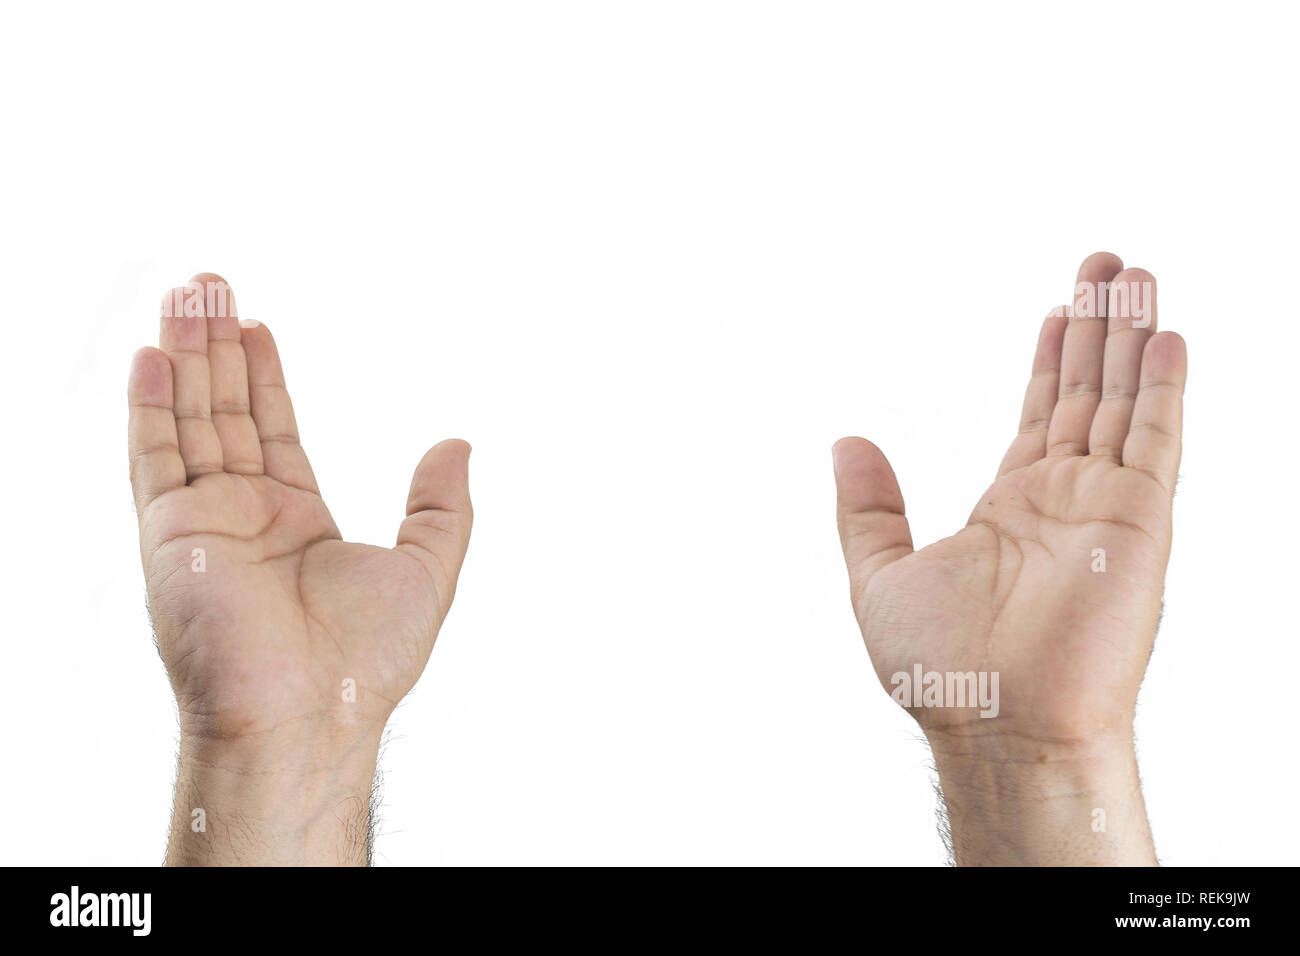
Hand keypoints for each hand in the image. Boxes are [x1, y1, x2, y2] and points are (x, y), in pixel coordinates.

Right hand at [128, 274, 471, 863]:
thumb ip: (439, 505)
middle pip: (226, 412)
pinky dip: (150, 405)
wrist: (309, 713)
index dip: (265, 376)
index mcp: (296, 521)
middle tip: (209, 282)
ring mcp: (203, 522)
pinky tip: (153, 355)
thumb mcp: (428, 569)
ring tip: (185, 292)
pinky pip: (153, 457)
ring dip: (184, 357)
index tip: (255, 326)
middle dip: (217, 348)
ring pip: (189, 420)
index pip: (273, 430)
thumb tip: (459, 445)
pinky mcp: (169, 534)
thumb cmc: (367, 661)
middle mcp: (244, 515)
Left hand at [833, 252, 1185, 864]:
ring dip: (1131, 338)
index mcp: (1012, 507)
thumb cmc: (941, 669)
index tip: (1060, 307)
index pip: (1041, 414)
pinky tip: (1164, 338)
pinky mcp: (1137, 523)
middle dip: (1096, 327)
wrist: (995, 722)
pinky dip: (1161, 388)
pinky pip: (1155, 441)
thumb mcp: (879, 573)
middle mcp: (1065, 499)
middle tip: (1107, 261)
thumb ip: (868, 506)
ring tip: (1136, 274)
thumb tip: (846, 441)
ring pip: (1123, 402)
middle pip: (1087, 393)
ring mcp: (1105, 507)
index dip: (1052, 357)